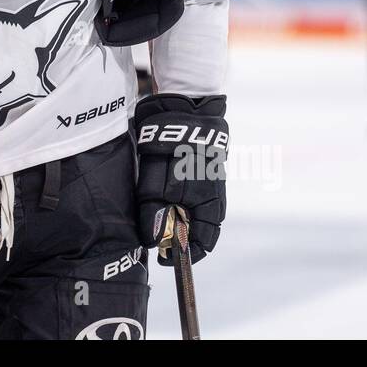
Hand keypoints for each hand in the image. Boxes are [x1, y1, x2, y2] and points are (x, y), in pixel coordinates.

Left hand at [133, 93, 227, 263]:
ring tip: (154, 212)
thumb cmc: (172, 149)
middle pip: (198, 226)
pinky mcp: (199, 166)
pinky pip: (188, 191)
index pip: (205, 242)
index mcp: (210, 204)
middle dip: (177, 235)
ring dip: (174, 214)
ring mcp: (208, 180)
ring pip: (191, 208)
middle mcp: (213, 195)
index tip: (165, 258)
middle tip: (155, 236)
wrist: (184, 108)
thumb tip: (153, 241)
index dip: (186, 254)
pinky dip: (174, 197)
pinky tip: (160, 190)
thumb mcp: (157, 185)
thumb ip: (154, 214)